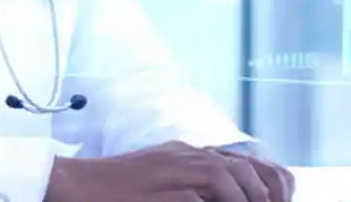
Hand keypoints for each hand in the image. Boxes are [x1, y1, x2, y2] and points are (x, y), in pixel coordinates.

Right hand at [45, 141, 294, 201]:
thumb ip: (192, 185)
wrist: (76, 184)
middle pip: (240, 168)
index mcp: (186, 153)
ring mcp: (173, 171)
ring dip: (245, 199)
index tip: (274, 201)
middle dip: (262, 195)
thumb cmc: (115, 188)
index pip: (241, 162)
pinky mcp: (162, 190)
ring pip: (228, 177)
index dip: (266, 183)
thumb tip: (225, 194)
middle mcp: (184, 156)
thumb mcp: (161, 178)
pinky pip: (201, 197)